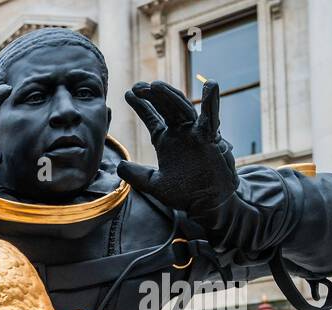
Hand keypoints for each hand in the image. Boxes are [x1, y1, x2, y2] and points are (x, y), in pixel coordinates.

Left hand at [119, 79, 237, 217]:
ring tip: (156, 86)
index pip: (152, 118)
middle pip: (166, 107)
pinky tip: (211, 85)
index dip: (141, 106)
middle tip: (137, 86)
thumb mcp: (154, 184)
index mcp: (166, 140)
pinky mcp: (210, 138)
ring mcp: (196, 133)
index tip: (128, 94)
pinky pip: (211, 118)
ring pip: (183, 108)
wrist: (206, 203)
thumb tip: (119, 165)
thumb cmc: (183, 193)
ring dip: (170, 96)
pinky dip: (212, 102)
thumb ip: (136, 175)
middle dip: (152, 96)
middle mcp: (181, 132)